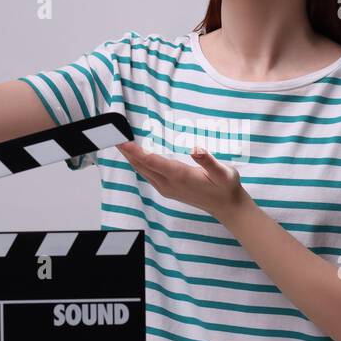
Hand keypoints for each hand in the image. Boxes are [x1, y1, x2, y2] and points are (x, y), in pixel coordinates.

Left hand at [117, 140, 246, 219]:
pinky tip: (135, 156)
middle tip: (114, 134)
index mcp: (180, 175)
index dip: (136, 151)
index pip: (152, 161)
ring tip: (120, 142)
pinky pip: (148, 174)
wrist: (227, 206)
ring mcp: (166, 188)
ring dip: (131, 157)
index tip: (122, 141)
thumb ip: (208, 161)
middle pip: (142, 165)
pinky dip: (139, 163)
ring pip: (143, 170)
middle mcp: (169, 183)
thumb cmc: (226, 186)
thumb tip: (195, 149)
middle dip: (127, 151)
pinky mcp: (167, 190)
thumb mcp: (223, 172)